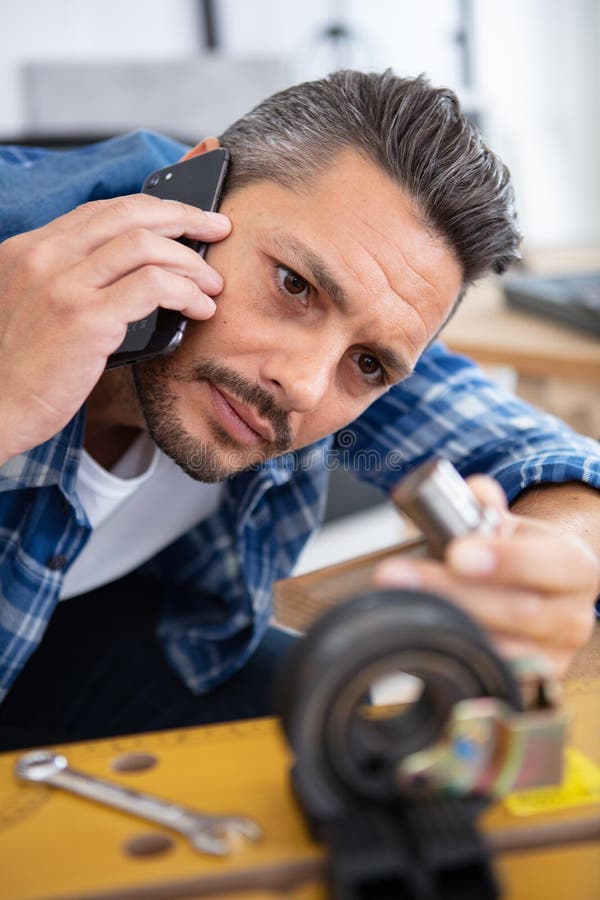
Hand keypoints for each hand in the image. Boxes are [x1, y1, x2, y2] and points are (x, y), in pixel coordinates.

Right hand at [0, 194, 230, 461]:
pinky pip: (154, 286)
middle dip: (184, 216)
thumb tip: (132, 277)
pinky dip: (187, 293)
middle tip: (218, 227)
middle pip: (129, 214)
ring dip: (192, 262)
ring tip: (212, 285)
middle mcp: (44, 257)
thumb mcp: (33, 309)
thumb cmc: (18, 373)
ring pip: (147, 245)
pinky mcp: (86, 319)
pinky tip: (200, 309)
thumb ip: (69, 283)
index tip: (187, 219)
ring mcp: (64, 285)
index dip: (153, 209)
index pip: (101, 211)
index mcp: (29, 250)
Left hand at [375, 475, 598, 677]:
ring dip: (444, 627)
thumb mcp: (507, 523)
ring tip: (397, 604)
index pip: (554, 564)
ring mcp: (555, 656)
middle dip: (454, 593)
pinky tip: (418, 637)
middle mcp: (573, 615)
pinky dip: (453, 657)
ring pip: (500, 649)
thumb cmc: (518, 553)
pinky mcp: (530, 684)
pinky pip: (488, 675)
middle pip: (519, 611)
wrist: (539, 593)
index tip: (457, 553)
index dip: (506, 560)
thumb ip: (485, 503)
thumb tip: (473, 494)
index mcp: (576, 567)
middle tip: (398, 575)